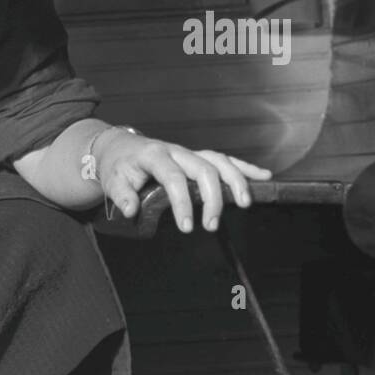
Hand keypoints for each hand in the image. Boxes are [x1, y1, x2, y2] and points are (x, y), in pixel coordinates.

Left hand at [95, 130, 271, 232]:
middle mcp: (176, 151)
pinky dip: (245, 168)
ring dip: (236, 181)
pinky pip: (225, 160)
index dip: (182, 203)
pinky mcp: (198, 157)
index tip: (186, 227)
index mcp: (155, 155)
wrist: (119, 147)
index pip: (174, 178)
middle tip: (211, 225)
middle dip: (213, 198)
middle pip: (204, 169)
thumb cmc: (117, 165)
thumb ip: (121, 195)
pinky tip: (263, 177)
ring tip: (245, 203)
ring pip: (220, 161)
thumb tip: (131, 210)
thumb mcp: (111, 180)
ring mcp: (190, 153)